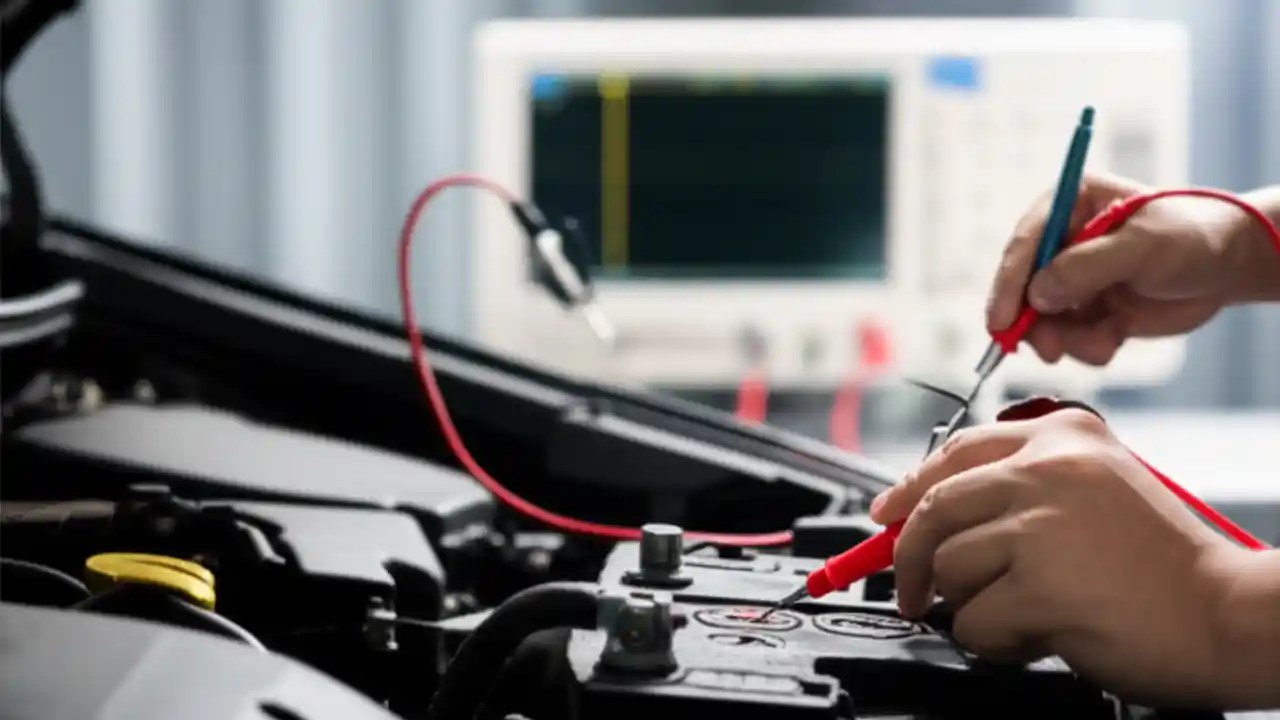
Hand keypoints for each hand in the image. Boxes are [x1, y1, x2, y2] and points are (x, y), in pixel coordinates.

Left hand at [868, 409, 1254, 706]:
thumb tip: (925, 512)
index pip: (954, 452)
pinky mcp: (1039, 586)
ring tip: (1021, 616)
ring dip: (971, 606)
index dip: (909, 488)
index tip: (885, 515)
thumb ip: (1020, 490)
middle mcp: (1047, 469)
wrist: (1227, 613)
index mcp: (1062, 437)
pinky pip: (972, 622)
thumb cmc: (1162, 566)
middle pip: (933, 509)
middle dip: (908, 558)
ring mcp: (1040, 527)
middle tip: (910, 591)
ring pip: (948, 569)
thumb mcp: (1095, 492)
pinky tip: (1036, 636)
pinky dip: (993, 642)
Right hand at [987, 172, 1251, 365]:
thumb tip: (1037, 296)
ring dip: (1068, 339)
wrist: (1225, 270)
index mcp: (1068, 205)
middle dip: (1036, 323)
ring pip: (1043, 319)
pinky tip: (1116, 337)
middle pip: (1023, 287)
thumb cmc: (1190, 238)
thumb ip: (1086, 267)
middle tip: (1050, 350)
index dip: (1008, 285)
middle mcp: (1061, 241)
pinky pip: (1067, 337)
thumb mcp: (1142, 247)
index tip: (1000, 323)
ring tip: (1105, 342)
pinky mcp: (1085, 308)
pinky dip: (1087, 347)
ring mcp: (1071, 277)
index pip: (1025, 245)